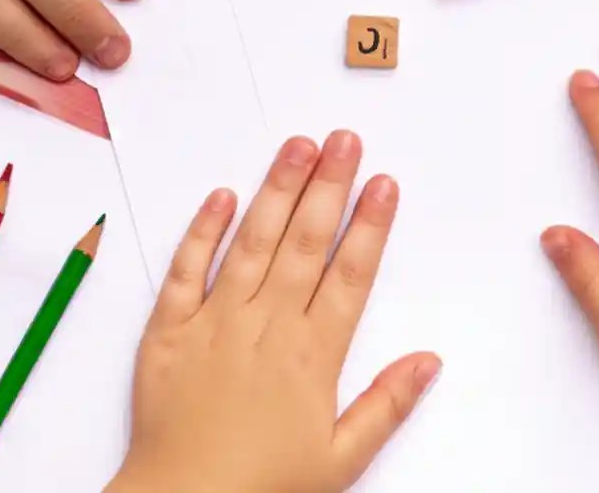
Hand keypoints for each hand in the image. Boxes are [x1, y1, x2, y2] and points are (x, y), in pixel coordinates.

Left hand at [107, 133, 439, 492]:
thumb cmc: (261, 487)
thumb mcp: (341, 458)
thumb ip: (386, 405)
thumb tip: (429, 361)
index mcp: (312, 355)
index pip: (350, 273)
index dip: (370, 224)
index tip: (383, 182)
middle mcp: (266, 326)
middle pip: (305, 243)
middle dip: (329, 185)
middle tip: (345, 140)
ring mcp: (215, 322)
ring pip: (252, 242)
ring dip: (277, 190)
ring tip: (297, 146)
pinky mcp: (168, 331)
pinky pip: (184, 271)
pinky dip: (202, 231)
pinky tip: (222, 195)